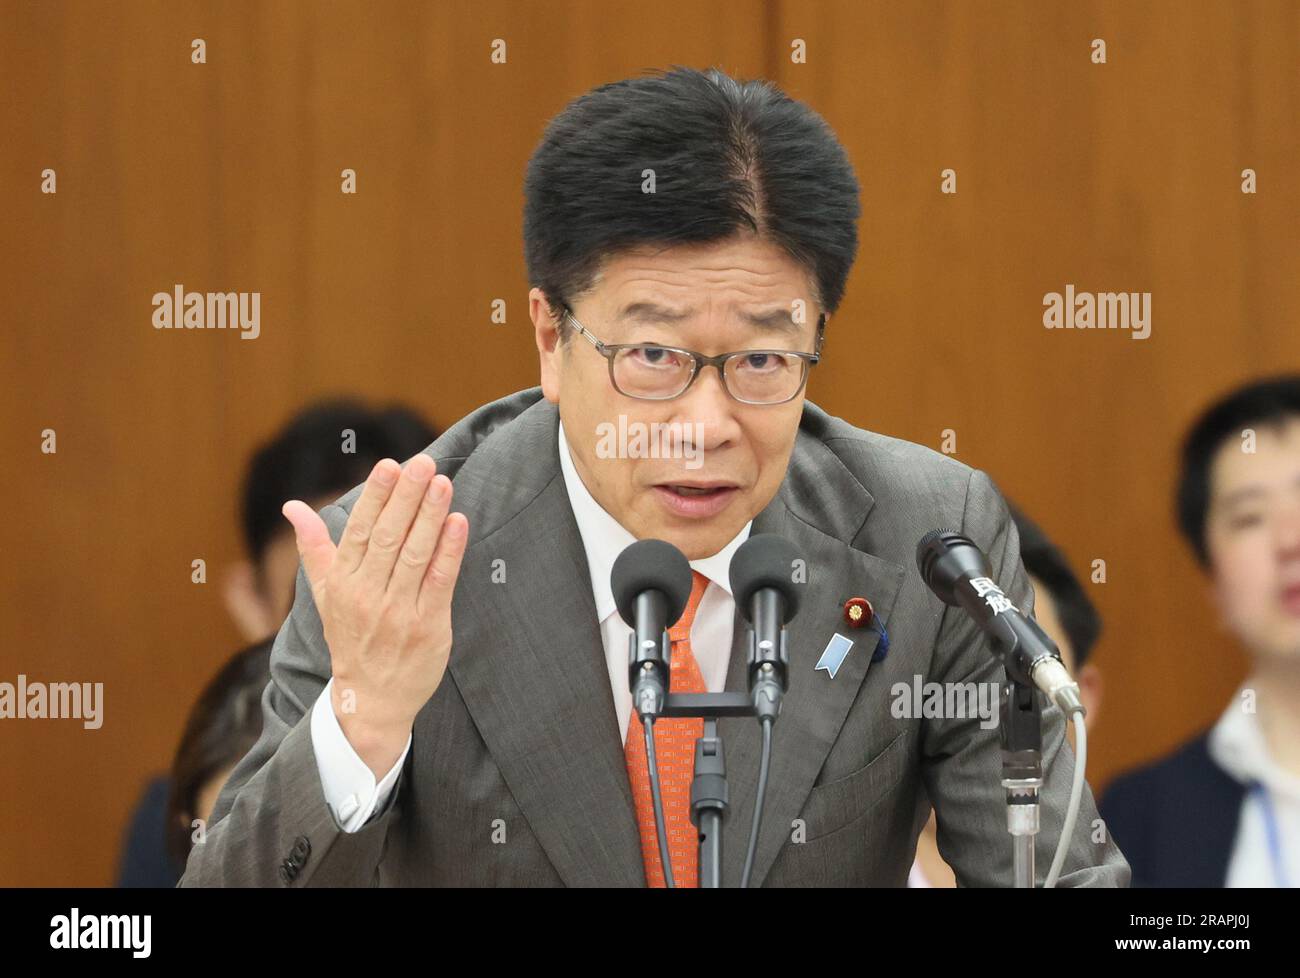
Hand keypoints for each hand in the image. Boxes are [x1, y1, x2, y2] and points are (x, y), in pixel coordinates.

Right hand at [282, 454, 468, 776]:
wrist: (370, 700)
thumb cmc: (351, 638)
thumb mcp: (324, 595)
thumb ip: (313, 547)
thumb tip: (292, 506)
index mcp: (342, 583)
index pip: (360, 531)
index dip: (376, 496)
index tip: (390, 465)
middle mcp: (367, 595)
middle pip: (389, 537)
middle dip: (407, 497)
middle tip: (425, 463)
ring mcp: (399, 612)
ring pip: (415, 556)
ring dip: (431, 517)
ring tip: (443, 483)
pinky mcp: (428, 627)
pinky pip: (439, 582)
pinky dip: (449, 551)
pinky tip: (459, 523)